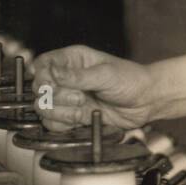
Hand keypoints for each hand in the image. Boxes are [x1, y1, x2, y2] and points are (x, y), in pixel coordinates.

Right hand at [31, 45, 158, 131]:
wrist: (146, 101)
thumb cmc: (131, 80)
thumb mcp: (106, 74)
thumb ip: (78, 76)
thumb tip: (52, 73)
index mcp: (72, 60)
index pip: (41, 66)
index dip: (42, 77)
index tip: (53, 84)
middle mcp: (66, 78)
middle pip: (38, 89)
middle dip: (57, 96)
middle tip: (80, 97)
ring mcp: (69, 98)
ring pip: (43, 108)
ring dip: (62, 111)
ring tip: (84, 105)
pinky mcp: (73, 116)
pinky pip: (54, 124)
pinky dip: (64, 124)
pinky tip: (81, 118)